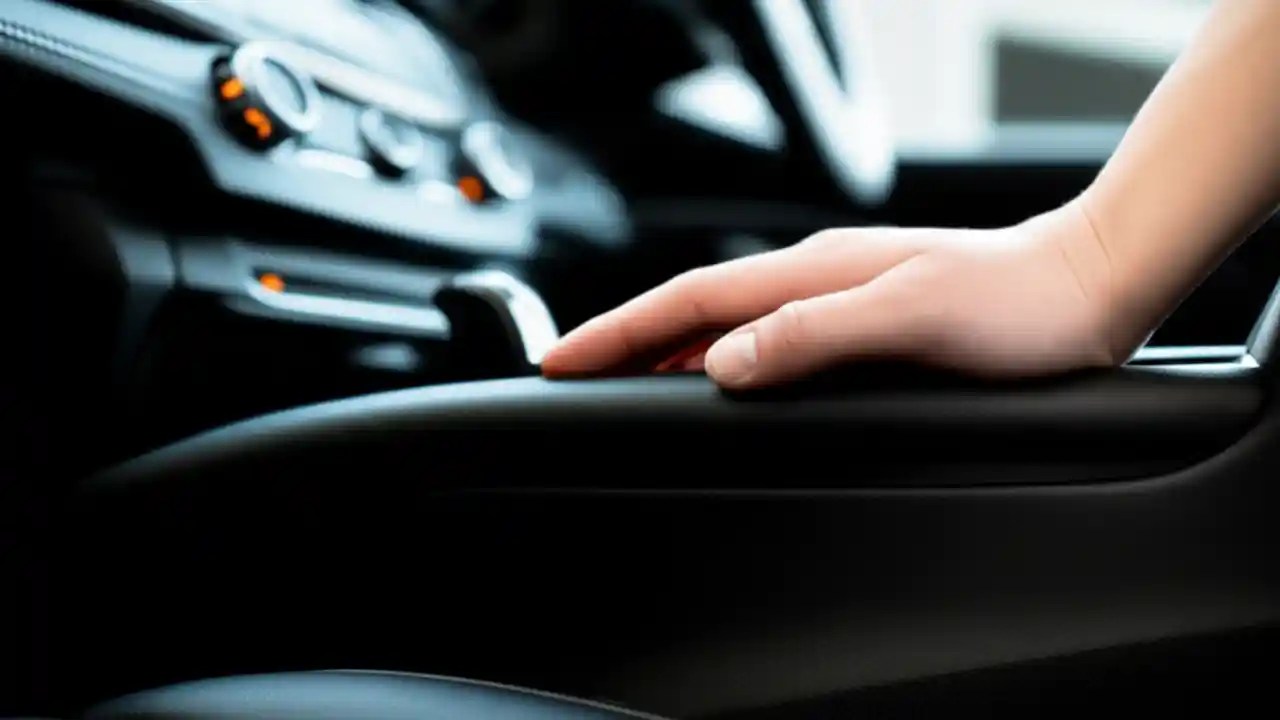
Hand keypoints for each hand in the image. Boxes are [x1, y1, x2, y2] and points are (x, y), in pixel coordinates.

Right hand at [541, 202, 1129, 388]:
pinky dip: (723, 358)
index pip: (689, 304)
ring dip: (668, 351)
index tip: (560, 359)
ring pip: (727, 325)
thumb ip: (812, 335)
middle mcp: (816, 277)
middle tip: (570, 372)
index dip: (618, 333)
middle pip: (694, 311)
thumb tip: (726, 363)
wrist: (1086, 285)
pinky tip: (722, 379)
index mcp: (814, 273)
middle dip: (625, 340)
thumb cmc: (1014, 304)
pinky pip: (766, 336)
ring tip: (623, 380)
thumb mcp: (909, 319)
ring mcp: (837, 294)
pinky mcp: (862, 316)